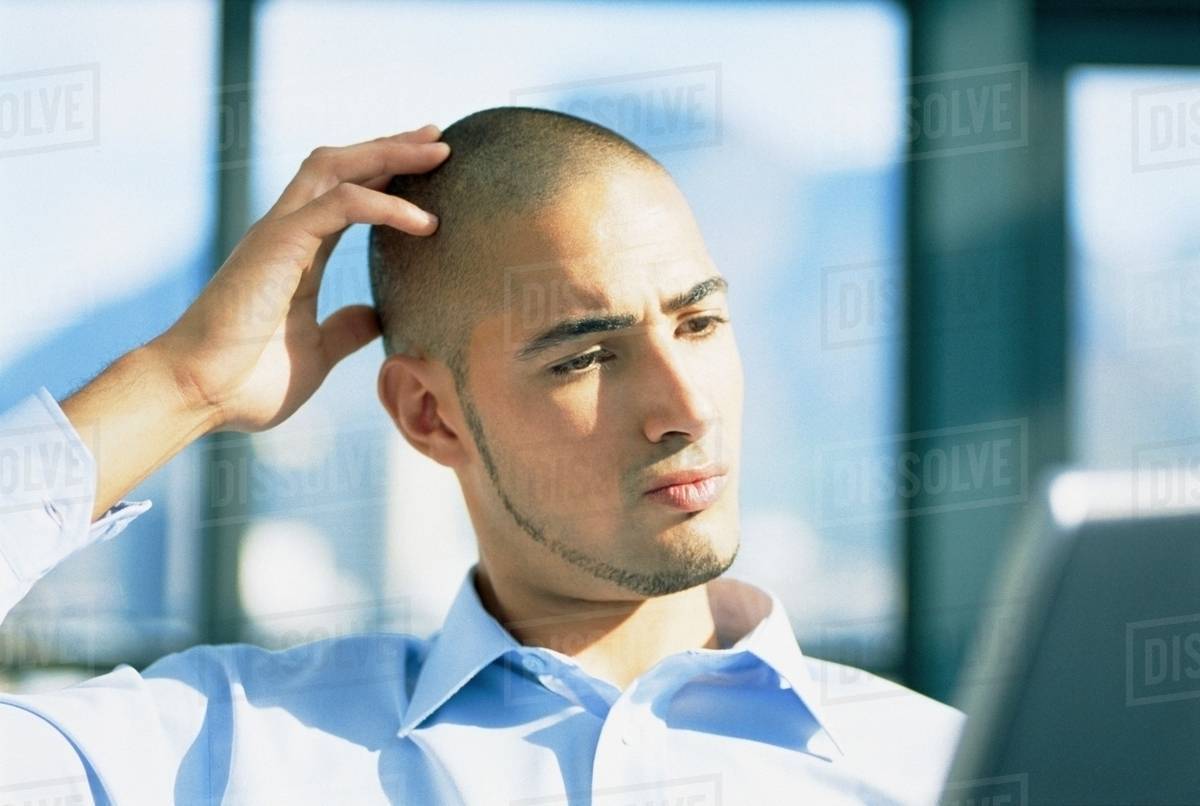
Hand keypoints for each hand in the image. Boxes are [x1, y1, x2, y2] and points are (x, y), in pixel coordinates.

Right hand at [150, 124, 449, 432]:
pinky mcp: (279, 243)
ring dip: (390, 154)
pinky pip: (342, 204)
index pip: (345, 194)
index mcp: (296, 252)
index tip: (430, 166)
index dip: (386, 174)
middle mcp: (286, 232)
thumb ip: (344, 330)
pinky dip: (385, 204)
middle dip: (392, 146)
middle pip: (343, 164)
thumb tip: (373, 316)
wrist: (196, 394)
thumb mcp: (316, 352)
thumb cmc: (245, 382)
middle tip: (440, 138)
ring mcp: (280, 233)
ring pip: (338, 167)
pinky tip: (424, 220)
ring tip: (438, 151)